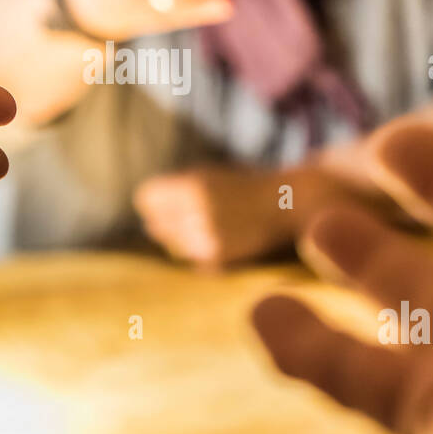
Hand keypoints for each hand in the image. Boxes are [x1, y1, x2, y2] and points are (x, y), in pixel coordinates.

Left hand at [134, 163, 359, 268]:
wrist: (289, 204)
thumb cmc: (245, 185)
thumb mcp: (208, 175)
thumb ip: (175, 190)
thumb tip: (143, 212)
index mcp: (192, 185)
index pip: (146, 197)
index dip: (153, 200)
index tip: (164, 202)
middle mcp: (197, 211)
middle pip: (155, 223)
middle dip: (166, 220)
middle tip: (191, 216)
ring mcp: (207, 237)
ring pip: (171, 243)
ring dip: (182, 238)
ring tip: (207, 227)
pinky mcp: (219, 258)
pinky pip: (192, 259)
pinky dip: (200, 254)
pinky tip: (220, 242)